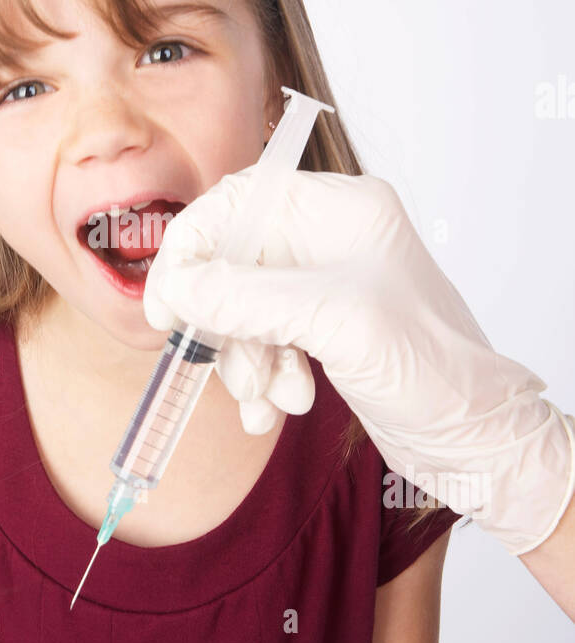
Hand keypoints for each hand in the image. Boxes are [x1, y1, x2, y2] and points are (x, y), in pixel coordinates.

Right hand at [143, 167, 574, 555]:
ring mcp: (326, 286)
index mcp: (344, 209)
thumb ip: (248, 298)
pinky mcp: (323, 330)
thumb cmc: (434, 371)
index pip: (239, 201)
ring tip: (269, 398)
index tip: (169, 303)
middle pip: (234, 260)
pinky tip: (275, 410)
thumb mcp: (335, 323)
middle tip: (219, 362)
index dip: (194, 247)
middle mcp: (332, 239)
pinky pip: (263, 341)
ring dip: (244, 358)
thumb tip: (178, 287)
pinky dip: (260, 377)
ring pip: (243, 308)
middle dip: (222, 319)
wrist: (473, 442)